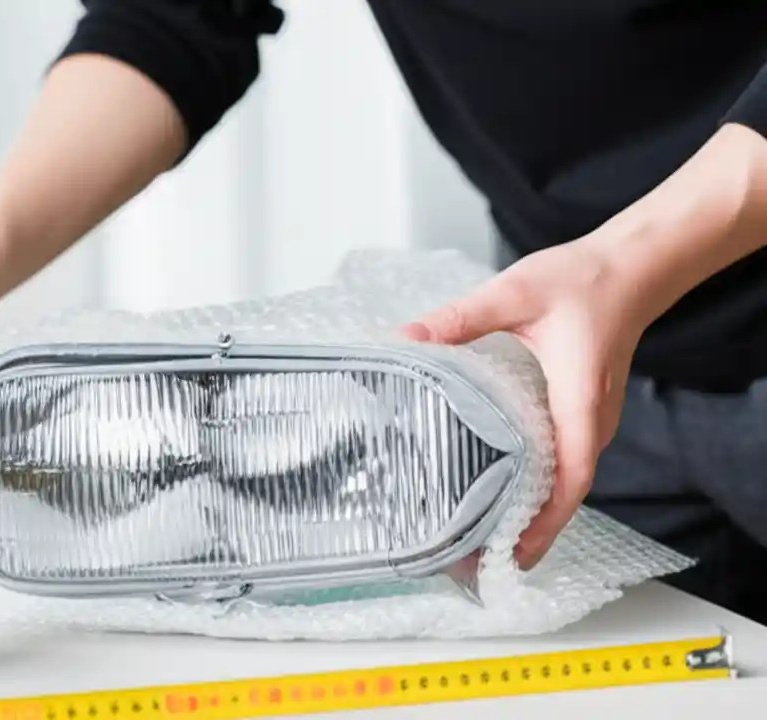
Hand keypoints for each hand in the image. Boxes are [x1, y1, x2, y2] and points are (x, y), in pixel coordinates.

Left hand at [402, 241, 647, 569]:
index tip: (514, 554)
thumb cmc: (582, 281)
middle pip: (566, 493)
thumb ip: (458, 318)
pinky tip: (502, 495)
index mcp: (579, 399)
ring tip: (485, 542)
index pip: (571, 476)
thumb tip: (403, 338)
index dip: (545, 522)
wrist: (631, 268)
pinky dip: (538, 488)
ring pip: (565, 481)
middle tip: (480, 562)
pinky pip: (564, 462)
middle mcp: (593, 421)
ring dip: (532, 514)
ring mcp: (592, 421)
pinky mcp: (584, 414)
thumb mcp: (514, 293)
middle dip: (528, 532)